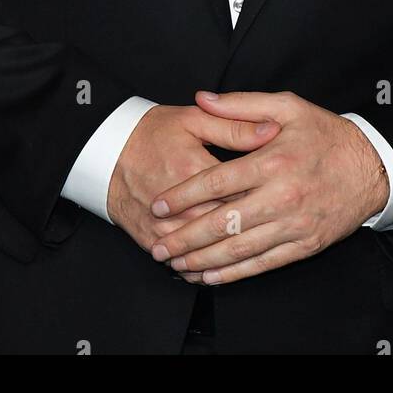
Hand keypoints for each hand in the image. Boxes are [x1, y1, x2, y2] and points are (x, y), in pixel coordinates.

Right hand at [107, 102, 280, 255]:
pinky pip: (177, 262)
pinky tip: (215, 273)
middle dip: (252, 230)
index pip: (238, 189)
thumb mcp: (193, 120)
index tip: (286, 197)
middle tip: (279, 231)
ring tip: (257, 257)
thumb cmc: (153, 132)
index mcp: (193, 167)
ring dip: (228, 258)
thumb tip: (272, 132)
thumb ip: (233, 125)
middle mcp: (178, 203)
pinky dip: (197, 270)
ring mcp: (162, 225)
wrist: (107, 152)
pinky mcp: (149, 238)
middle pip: (223, 225)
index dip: (264, 195)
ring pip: (202, 250)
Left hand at [147, 90, 388, 284]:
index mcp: (273, 160)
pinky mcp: (304, 244)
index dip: (183, 197)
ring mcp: (294, 224)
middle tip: (159, 246)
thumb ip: (241, 104)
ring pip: (240, 249)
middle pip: (223, 222)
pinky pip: (263, 264)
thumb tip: (202, 99)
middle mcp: (282, 196)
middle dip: (185, 237)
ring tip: (177, 263)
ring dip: (203, 260)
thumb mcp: (287, 106)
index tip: (158, 206)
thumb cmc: (326, 134)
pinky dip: (234, 273)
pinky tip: (211, 275)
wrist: (372, 167)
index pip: (216, 182)